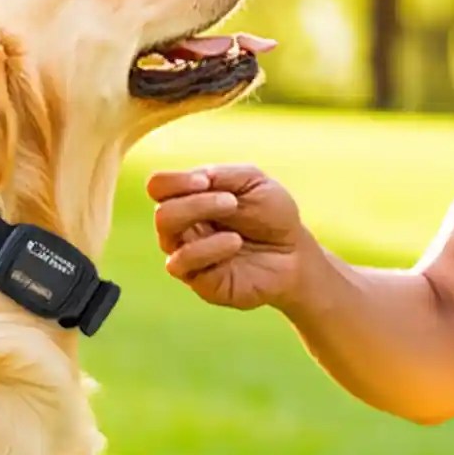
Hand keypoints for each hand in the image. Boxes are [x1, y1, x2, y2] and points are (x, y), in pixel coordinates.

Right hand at [147, 164, 312, 310]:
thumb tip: (194, 178)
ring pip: (165, 235)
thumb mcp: (254, 182)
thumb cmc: (272, 216)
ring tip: (236, 221)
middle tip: (231, 202)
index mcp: (190, 199)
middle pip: (162, 213)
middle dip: (195, 203)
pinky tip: (234, 242)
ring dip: (199, 219)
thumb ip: (223, 174)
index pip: (159, 186)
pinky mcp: (197, 280)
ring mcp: (187, 255)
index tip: (205, 181)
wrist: (294, 254)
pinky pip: (182, 263)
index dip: (174, 181)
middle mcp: (182, 227)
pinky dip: (208, 249)